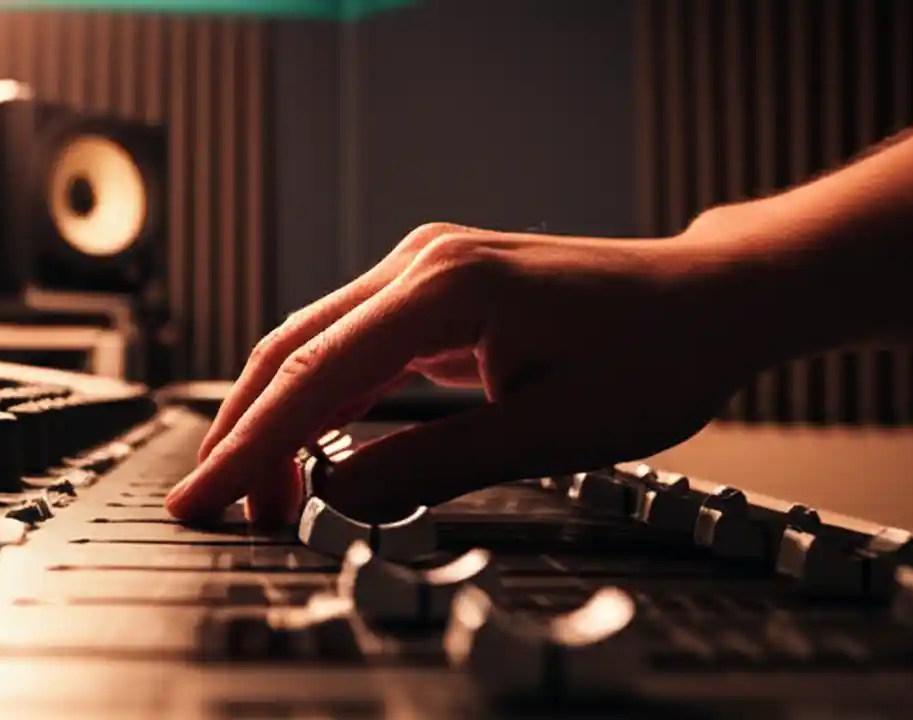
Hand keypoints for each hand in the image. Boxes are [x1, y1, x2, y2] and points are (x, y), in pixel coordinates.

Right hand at [164, 216, 793, 524]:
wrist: (709, 299)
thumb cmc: (654, 354)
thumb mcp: (545, 431)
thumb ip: (431, 466)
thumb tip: (339, 501)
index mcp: (444, 290)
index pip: (313, 377)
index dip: (251, 448)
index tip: (203, 498)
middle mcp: (421, 264)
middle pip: (292, 349)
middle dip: (246, 434)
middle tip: (215, 506)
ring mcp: (426, 269)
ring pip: (315, 344)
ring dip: (281, 418)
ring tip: (264, 495)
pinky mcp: (439, 288)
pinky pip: (355, 342)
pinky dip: (323, 397)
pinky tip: (313, 444)